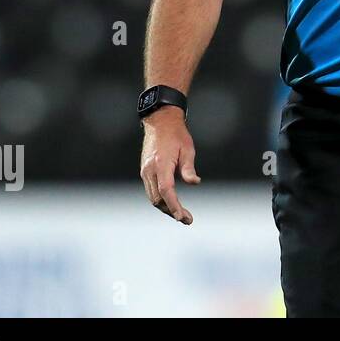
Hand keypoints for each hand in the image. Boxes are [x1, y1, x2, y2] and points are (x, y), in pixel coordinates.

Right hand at [139, 106, 199, 224]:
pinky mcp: (145, 171)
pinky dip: (160, 199)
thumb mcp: (187, 149)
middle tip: (187, 219)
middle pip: (158, 199)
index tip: (182, 217)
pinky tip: (171, 202)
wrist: (160, 122)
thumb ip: (188, 168)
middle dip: (171, 211)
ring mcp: (145, 171)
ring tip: (180, 215)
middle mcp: (150, 170)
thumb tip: (194, 182)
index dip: (174, 206)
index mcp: (161, 164)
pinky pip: (151, 190)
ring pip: (153, 197)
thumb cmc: (177, 134)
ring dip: (165, 207)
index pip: (166, 191)